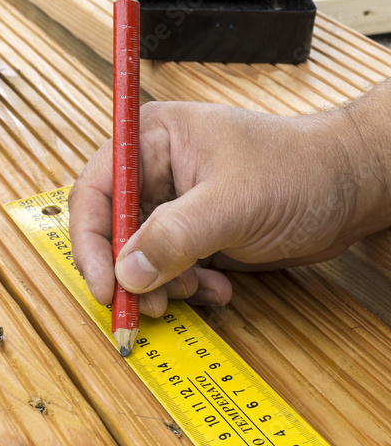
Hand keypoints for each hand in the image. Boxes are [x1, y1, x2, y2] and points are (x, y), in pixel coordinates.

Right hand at [68, 99, 389, 316]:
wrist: (354, 188)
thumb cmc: (302, 170)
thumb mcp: (232, 203)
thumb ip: (173, 236)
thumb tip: (127, 272)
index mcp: (152, 140)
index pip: (96, 190)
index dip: (91, 240)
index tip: (104, 284)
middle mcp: (155, 170)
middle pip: (112, 228)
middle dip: (128, 271)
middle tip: (143, 305)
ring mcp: (174, 203)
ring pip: (138, 256)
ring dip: (160, 284)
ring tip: (192, 292)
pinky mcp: (193, 232)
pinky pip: (168, 268)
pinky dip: (185, 286)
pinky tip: (216, 289)